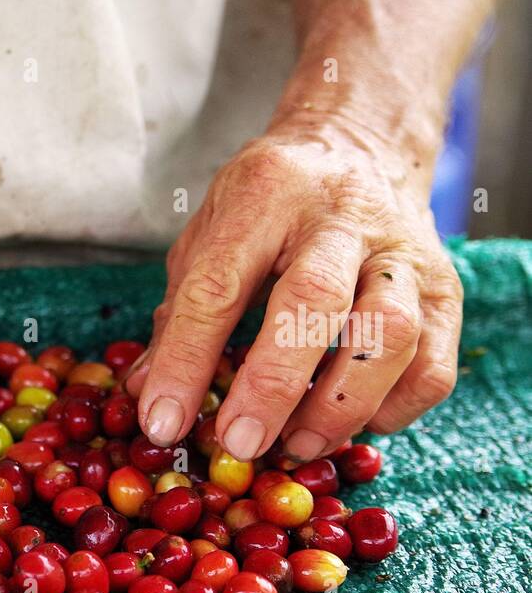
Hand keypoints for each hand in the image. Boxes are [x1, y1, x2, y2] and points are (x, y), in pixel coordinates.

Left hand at [126, 117, 462, 461]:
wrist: (362, 148)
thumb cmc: (270, 209)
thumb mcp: (209, 239)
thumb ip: (179, 317)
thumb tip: (147, 396)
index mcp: (264, 196)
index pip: (217, 285)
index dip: (186, 362)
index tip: (165, 423)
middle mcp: (341, 217)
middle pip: (314, 301)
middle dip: (272, 385)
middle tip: (240, 443)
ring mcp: (402, 252)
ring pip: (390, 334)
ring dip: (338, 405)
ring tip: (296, 444)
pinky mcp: (446, 290)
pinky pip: (432, 365)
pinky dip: (392, 408)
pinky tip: (352, 422)